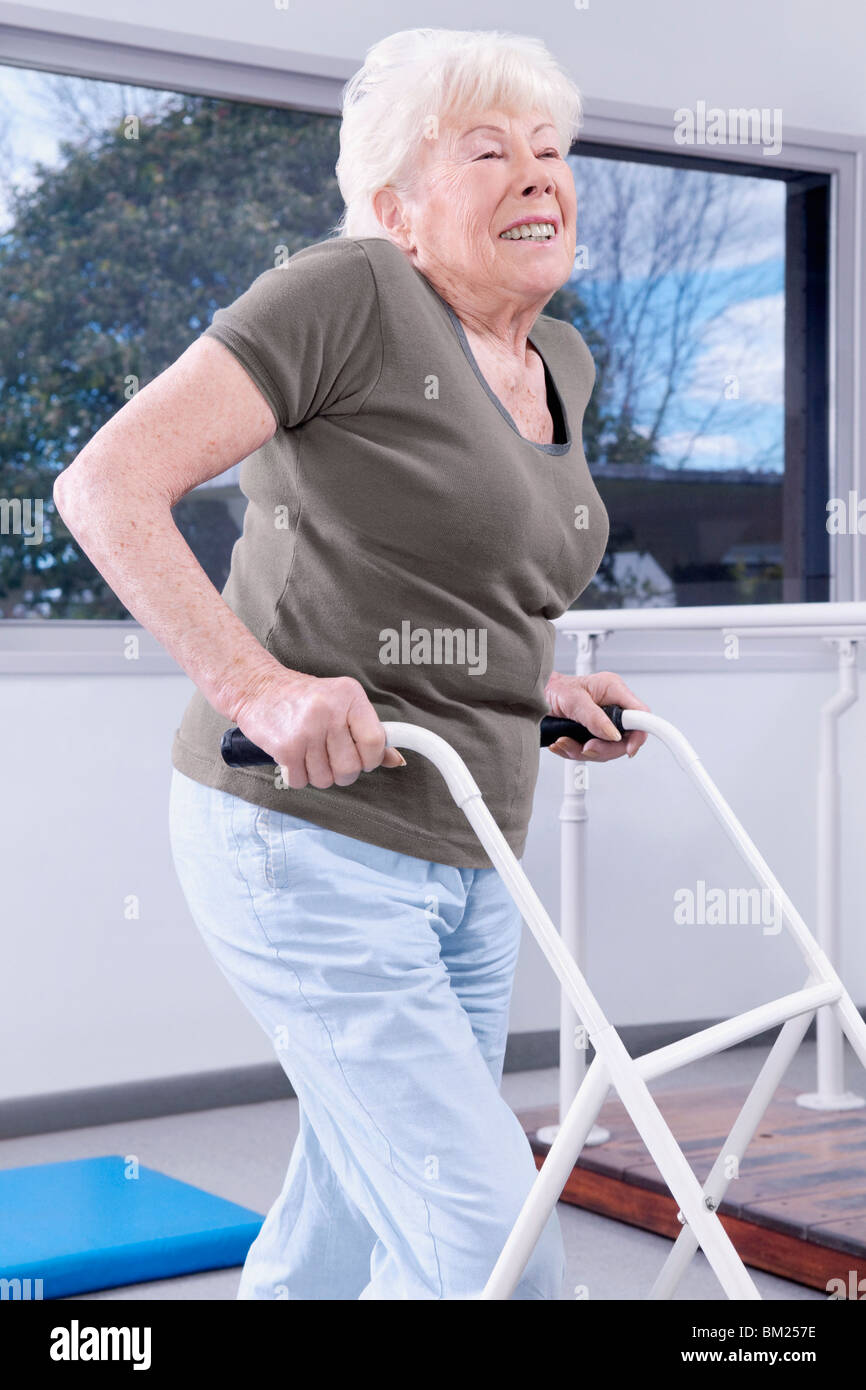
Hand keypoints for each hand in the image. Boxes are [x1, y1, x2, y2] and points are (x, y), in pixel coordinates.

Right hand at [233, 671, 405, 788]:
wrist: (258, 687)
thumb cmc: (302, 699)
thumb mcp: (340, 703)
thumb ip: (367, 731)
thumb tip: (396, 760)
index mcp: (349, 696)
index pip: (375, 741)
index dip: (370, 759)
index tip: (361, 758)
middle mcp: (329, 711)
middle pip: (350, 767)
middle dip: (341, 772)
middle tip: (330, 758)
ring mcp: (306, 729)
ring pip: (325, 779)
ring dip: (317, 774)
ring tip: (309, 753)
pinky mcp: (286, 747)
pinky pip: (301, 781)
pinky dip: (297, 776)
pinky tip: (293, 757)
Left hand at [545, 669, 649, 762]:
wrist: (534, 696)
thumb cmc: (552, 689)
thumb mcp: (572, 699)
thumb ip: (593, 717)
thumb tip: (613, 733)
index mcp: (613, 690)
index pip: (640, 714)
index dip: (639, 734)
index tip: (629, 749)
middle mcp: (611, 706)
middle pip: (624, 738)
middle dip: (603, 748)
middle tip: (585, 747)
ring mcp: (602, 721)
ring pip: (606, 748)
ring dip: (583, 751)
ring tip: (565, 742)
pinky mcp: (592, 732)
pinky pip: (591, 750)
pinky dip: (575, 752)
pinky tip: (563, 743)